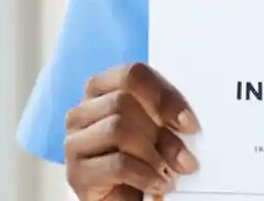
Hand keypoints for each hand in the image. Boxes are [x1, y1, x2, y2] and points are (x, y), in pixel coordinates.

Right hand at [63, 63, 200, 199]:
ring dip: (153, 154)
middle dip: (161, 131)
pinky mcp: (76, 173)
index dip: (163, 96)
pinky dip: (145, 175)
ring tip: (170, 172)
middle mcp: (82, 112)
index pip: (132, 75)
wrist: (122, 199)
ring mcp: (74, 142)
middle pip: (123, 102)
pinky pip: (116, 164)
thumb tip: (185, 122)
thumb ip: (164, 117)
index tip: (188, 122)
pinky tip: (158, 184)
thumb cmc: (139, 160)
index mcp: (101, 90)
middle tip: (184, 157)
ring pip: (117, 128)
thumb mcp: (155, 131)